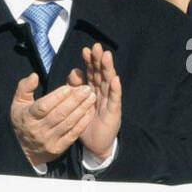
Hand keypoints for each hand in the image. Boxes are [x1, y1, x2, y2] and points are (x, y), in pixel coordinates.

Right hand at [9, 74, 94, 167]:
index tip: (69, 87)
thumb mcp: (18, 103)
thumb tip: (34, 76)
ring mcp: (49, 140)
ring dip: (82, 109)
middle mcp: (38, 130)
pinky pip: (73, 134)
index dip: (57, 96)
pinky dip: (83, 123)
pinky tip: (90, 112)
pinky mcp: (58, 148)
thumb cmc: (24, 120)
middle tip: (87, 89)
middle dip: (75, 100)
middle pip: (59, 114)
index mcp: (28, 117)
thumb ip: (25, 87)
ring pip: (68, 123)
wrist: (25, 149)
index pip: (44, 106)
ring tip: (91, 97)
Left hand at [70, 43, 121, 161]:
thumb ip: (75, 87)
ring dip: (108, 69)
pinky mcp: (114, 112)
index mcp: (93, 90)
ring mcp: (109, 101)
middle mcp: (103, 93)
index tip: (85, 50)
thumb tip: (75, 70)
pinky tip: (116, 80)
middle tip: (97, 46)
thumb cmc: (86, 123)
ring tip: (106, 56)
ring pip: (109, 82)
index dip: (90, 61)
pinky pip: (115, 99)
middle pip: (101, 73)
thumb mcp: (77, 103)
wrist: (95, 145)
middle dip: (99, 60)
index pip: (92, 72)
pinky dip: (116, 89)